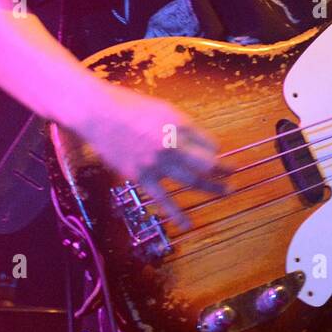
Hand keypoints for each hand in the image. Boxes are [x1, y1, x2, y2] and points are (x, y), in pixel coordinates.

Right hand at [64, 80, 228, 229]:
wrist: (98, 114)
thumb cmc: (129, 106)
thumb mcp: (162, 109)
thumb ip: (180, 125)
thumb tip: (197, 141)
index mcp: (180, 123)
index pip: (210, 142)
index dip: (215, 149)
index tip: (215, 153)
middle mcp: (173, 143)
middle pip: (208, 162)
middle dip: (224, 169)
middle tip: (233, 173)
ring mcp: (157, 162)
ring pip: (193, 180)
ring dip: (213, 187)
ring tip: (227, 191)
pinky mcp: (141, 176)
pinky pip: (163, 199)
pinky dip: (177, 214)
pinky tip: (188, 225)